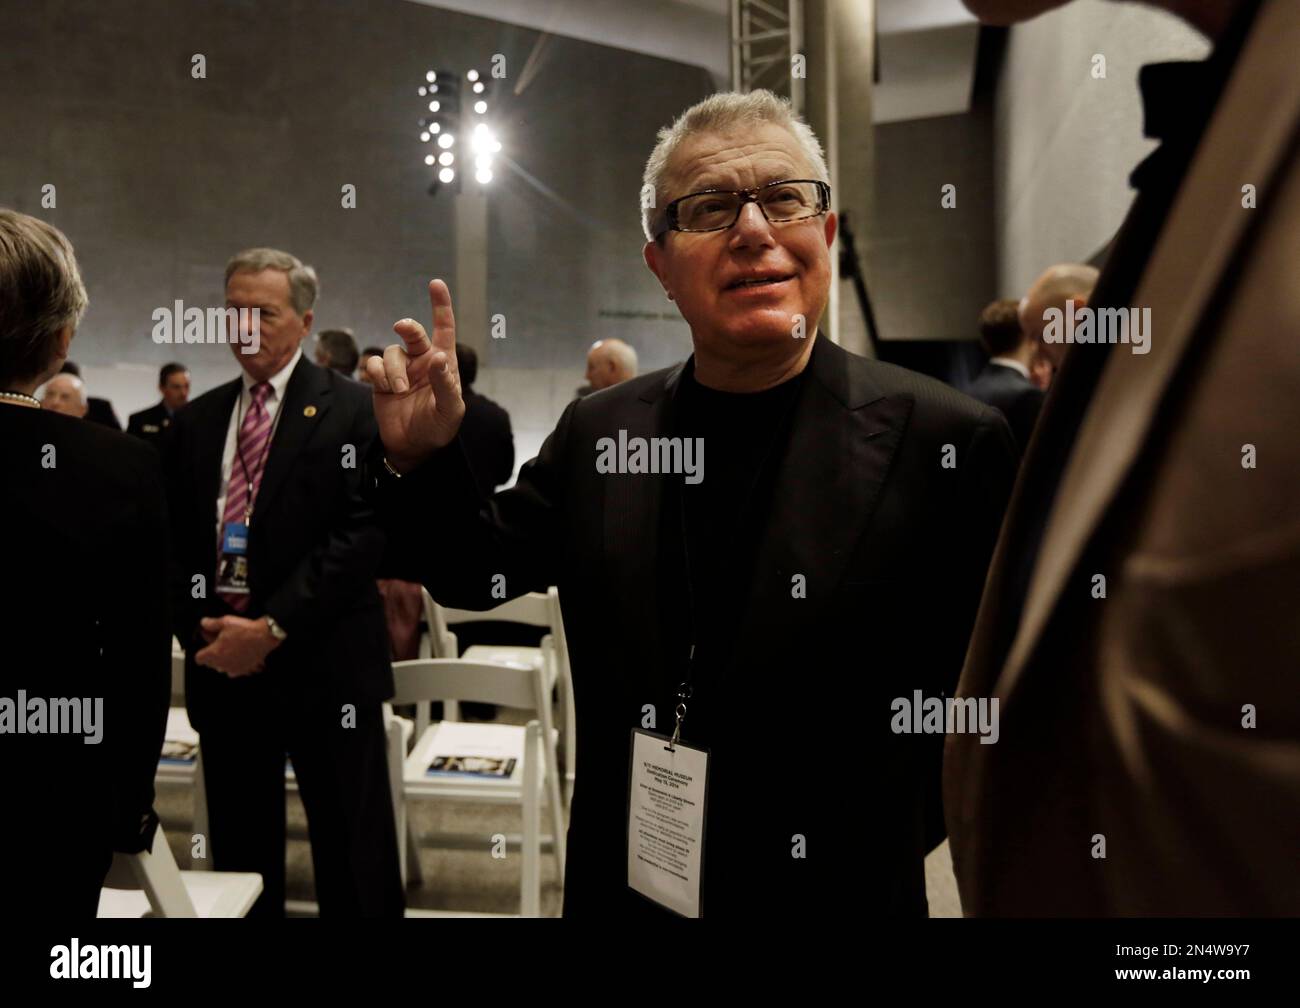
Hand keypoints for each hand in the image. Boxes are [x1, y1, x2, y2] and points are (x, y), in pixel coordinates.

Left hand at [195, 615, 280, 677]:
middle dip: (213, 655)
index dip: (202, 651)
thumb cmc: (245, 630)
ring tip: (230, 650)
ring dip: (223, 661)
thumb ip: (212, 623)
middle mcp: (222, 663)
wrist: (264, 636)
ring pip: (222, 668)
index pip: (198, 658)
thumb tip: (204, 623)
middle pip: (210, 663)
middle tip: (220, 644)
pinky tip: (239, 656)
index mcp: (214, 653)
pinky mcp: (244, 670)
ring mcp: (233, 668)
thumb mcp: (226, 622)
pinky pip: (234, 671)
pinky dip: (234, 665)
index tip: (206, 646)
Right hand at [367, 279, 465, 471]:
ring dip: (394, 370)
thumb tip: (437, 357)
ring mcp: (400, 369)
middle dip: (408, 327)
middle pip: (413, 333)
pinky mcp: (381, 380)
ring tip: (400, 391)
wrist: (412, 446)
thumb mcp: (449, 411)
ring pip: (391, 352)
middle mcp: (421, 361)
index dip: (440, 306)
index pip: (443, 329)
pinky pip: (373, 364)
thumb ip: (445, 384)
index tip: (436, 284)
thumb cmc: (437, 427)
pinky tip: (386, 388)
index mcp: (443, 363)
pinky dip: (377, 373)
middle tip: (403, 327)